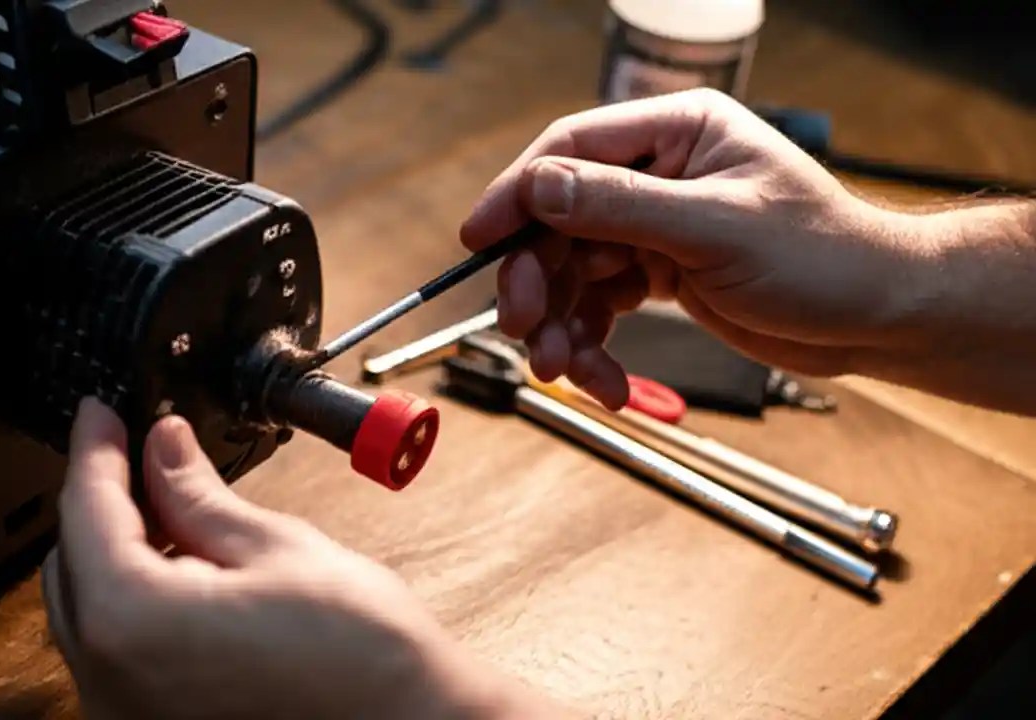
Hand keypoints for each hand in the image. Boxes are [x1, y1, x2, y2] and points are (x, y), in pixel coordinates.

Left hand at [41, 398, 567, 719]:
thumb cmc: (364, 658)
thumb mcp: (279, 548)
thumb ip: (200, 497)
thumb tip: (163, 447)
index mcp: (135, 623)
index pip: (87, 511)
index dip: (93, 449)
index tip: (100, 412)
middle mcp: (112, 682)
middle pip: (72, 564)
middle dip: (103, 501)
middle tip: (141, 451)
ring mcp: (126, 716)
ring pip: (88, 612)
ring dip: (115, 553)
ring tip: (172, 507)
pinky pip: (114, 655)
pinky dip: (131, 605)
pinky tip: (180, 573)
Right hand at [460, 88, 939, 407]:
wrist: (875, 320)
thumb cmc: (823, 258)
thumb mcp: (716, 228)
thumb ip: (621, 205)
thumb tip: (538, 187)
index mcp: (678, 132)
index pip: (572, 150)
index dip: (518, 194)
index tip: (478, 239)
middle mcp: (658, 174)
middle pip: (559, 221)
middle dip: (539, 282)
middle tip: (524, 329)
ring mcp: (654, 227)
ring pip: (573, 273)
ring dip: (562, 327)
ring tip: (566, 373)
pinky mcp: (656, 275)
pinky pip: (601, 308)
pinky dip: (594, 348)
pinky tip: (605, 383)